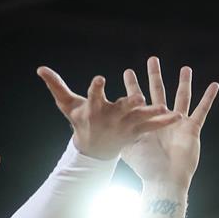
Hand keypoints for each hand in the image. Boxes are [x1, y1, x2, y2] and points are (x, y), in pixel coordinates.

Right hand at [37, 63, 179, 159]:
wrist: (94, 149)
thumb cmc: (80, 121)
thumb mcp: (67, 105)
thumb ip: (56, 85)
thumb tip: (40, 68)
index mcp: (94, 109)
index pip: (94, 96)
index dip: (96, 88)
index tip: (100, 78)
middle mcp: (110, 117)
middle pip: (120, 108)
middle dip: (129, 103)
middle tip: (138, 97)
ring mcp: (124, 125)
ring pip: (139, 117)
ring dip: (151, 113)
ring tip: (163, 107)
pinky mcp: (136, 131)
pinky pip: (152, 126)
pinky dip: (164, 122)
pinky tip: (178, 116)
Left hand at [118, 58, 218, 189]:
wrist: (164, 180)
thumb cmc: (146, 168)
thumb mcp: (129, 148)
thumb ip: (120, 133)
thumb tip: (104, 123)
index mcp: (147, 124)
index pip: (139, 101)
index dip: (133, 87)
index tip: (127, 72)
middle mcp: (162, 121)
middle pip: (159, 93)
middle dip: (155, 77)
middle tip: (152, 59)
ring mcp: (178, 124)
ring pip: (182, 98)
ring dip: (184, 83)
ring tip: (185, 68)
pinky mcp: (191, 129)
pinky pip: (202, 110)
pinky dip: (209, 98)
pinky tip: (214, 85)